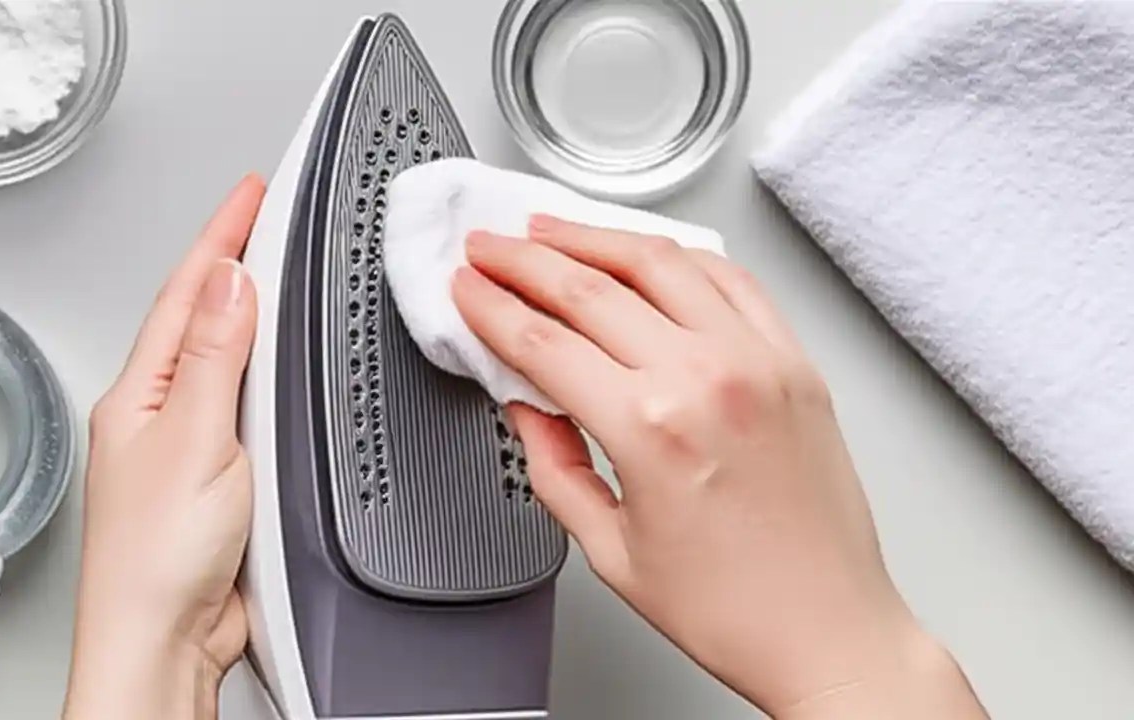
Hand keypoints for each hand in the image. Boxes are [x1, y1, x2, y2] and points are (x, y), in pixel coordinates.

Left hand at [63, 176, 264, 719]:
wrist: (163, 640)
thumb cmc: (159, 559)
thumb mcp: (196, 440)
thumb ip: (216, 360)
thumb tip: (230, 283)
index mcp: (143, 394)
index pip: (187, 294)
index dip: (220, 237)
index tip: (250, 193)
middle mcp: (159, 414)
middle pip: (199, 319)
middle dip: (229, 262)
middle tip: (262, 217)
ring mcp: (189, 447)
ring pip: (222, 363)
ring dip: (246, 315)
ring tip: (272, 272)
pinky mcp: (219, 480)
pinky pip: (242, 408)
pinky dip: (263, 376)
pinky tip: (279, 373)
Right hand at [452, 216, 985, 718]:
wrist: (830, 632)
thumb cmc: (733, 610)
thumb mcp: (611, 551)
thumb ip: (554, 468)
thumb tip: (527, 409)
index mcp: (648, 430)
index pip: (542, 341)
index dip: (490, 307)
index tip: (466, 288)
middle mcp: (706, 379)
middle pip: (590, 287)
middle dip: (524, 259)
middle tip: (489, 247)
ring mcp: (758, 362)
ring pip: (660, 262)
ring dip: (595, 237)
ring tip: (553, 232)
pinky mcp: (795, 362)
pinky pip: (731, 279)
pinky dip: (680, 255)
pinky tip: (649, 252)